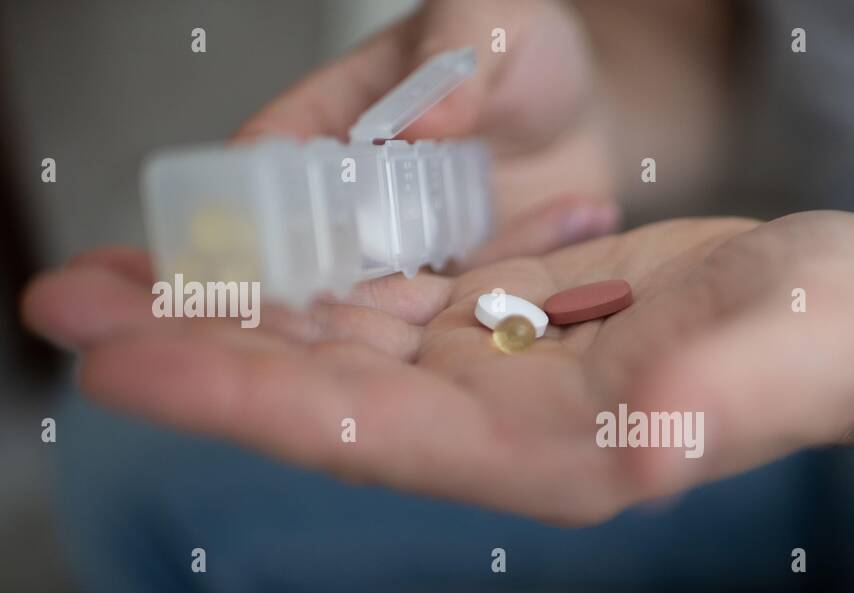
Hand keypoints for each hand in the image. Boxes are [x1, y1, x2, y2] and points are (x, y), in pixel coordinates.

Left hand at [23, 212, 853, 523]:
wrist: (843, 312)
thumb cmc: (828, 335)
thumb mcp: (793, 354)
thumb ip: (718, 404)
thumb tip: (646, 444)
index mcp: (554, 448)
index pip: (371, 431)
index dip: (244, 398)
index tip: (127, 363)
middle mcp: (501, 422)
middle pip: (322, 390)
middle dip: (198, 349)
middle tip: (72, 300)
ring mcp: (493, 373)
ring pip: (334, 342)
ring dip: (228, 307)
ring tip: (123, 269)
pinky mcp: (499, 320)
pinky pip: (377, 297)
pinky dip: (300, 271)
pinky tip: (240, 243)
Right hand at [238, 0, 619, 262]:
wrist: (587, 108)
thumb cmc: (519, 46)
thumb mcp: (487, 20)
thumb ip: (453, 65)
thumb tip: (422, 122)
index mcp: (337, 118)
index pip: (272, 161)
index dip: (255, 204)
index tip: (271, 242)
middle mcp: (364, 194)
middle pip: (322, 252)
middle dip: (350, 279)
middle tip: (419, 264)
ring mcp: (416, 245)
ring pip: (399, 295)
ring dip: (452, 287)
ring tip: (526, 234)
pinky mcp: (470, 278)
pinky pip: (482, 294)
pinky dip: (531, 264)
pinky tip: (586, 210)